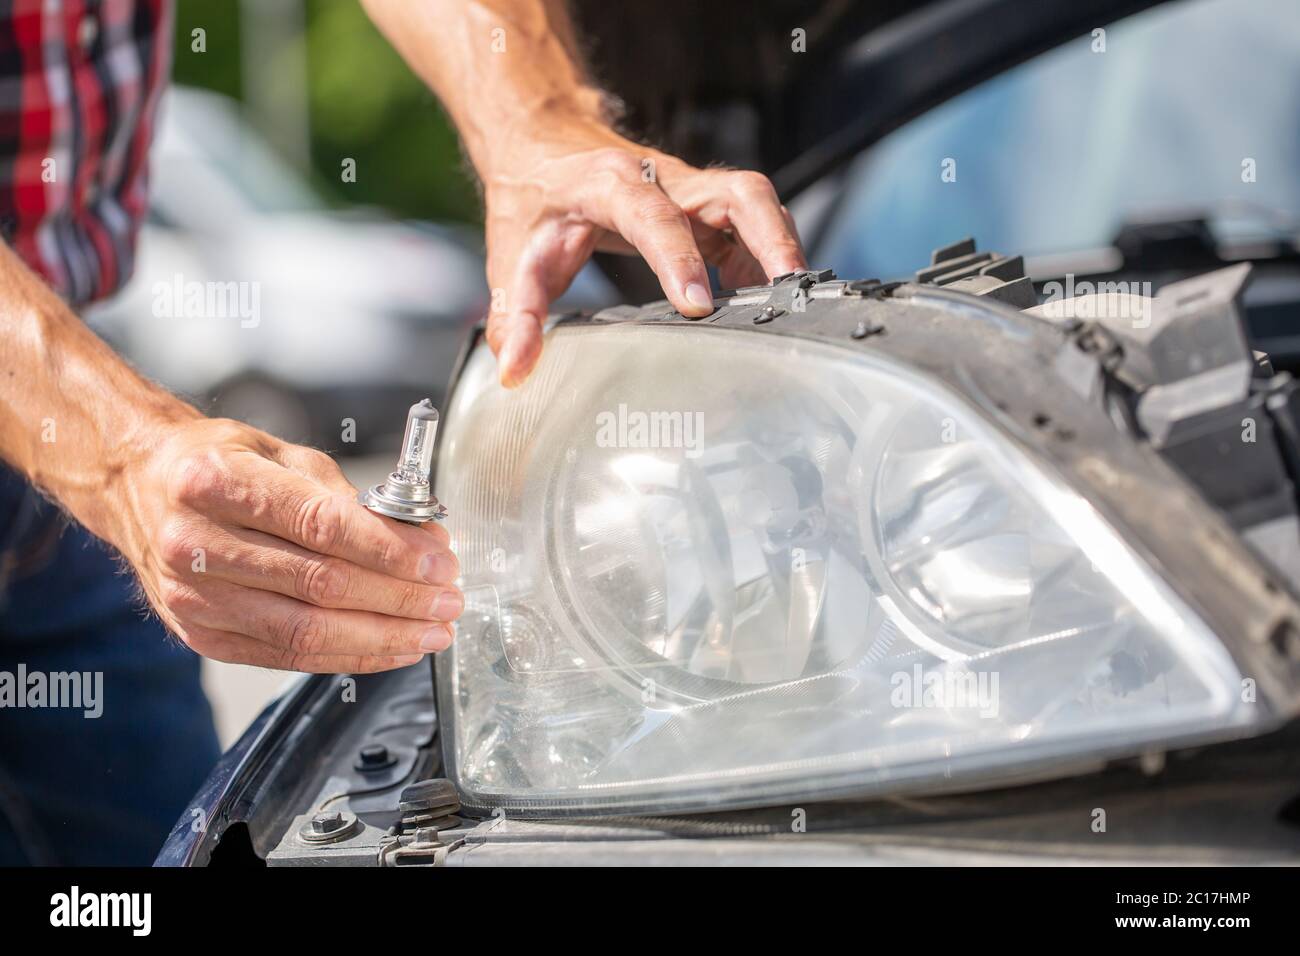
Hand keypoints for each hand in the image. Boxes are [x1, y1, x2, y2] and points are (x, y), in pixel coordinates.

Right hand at [109, 417, 461, 672]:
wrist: (136, 485)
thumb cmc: (216, 463)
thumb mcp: (280, 453)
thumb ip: (347, 496)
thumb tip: (419, 538)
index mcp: (217, 482)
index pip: (321, 526)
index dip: (390, 550)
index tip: (440, 561)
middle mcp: (196, 543)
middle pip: (320, 585)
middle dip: (400, 598)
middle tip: (449, 599)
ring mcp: (194, 597)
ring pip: (306, 631)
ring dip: (383, 637)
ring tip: (432, 631)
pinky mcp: (201, 635)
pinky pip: (287, 656)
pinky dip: (347, 656)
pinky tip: (389, 648)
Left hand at [483, 121, 806, 385]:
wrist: (545, 153)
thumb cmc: (533, 205)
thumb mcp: (511, 257)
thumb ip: (515, 315)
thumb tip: (513, 371)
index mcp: (612, 185)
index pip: (654, 214)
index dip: (678, 255)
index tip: (696, 303)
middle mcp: (663, 179)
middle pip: (737, 192)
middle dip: (770, 236)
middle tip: (788, 288)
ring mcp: (692, 191)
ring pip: (756, 202)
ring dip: (781, 245)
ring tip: (795, 300)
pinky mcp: (707, 210)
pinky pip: (752, 225)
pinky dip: (768, 258)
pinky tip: (769, 300)